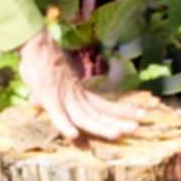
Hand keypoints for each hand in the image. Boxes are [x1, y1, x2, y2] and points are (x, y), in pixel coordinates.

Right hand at [19, 30, 146, 142]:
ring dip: (101, 126)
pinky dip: (64, 124)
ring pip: (85, 117)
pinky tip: (73, 136)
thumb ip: (57, 102)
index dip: (124, 111)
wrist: (36, 45)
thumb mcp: (57, 86)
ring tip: (118, 134)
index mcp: (81, 95)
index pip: (106, 106)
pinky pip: (57, 114)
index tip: (143, 115)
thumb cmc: (46, 65)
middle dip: (118, 121)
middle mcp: (76, 98)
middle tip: (139, 127)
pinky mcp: (48, 97)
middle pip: (100, 114)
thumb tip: (55, 111)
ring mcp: (63, 98)